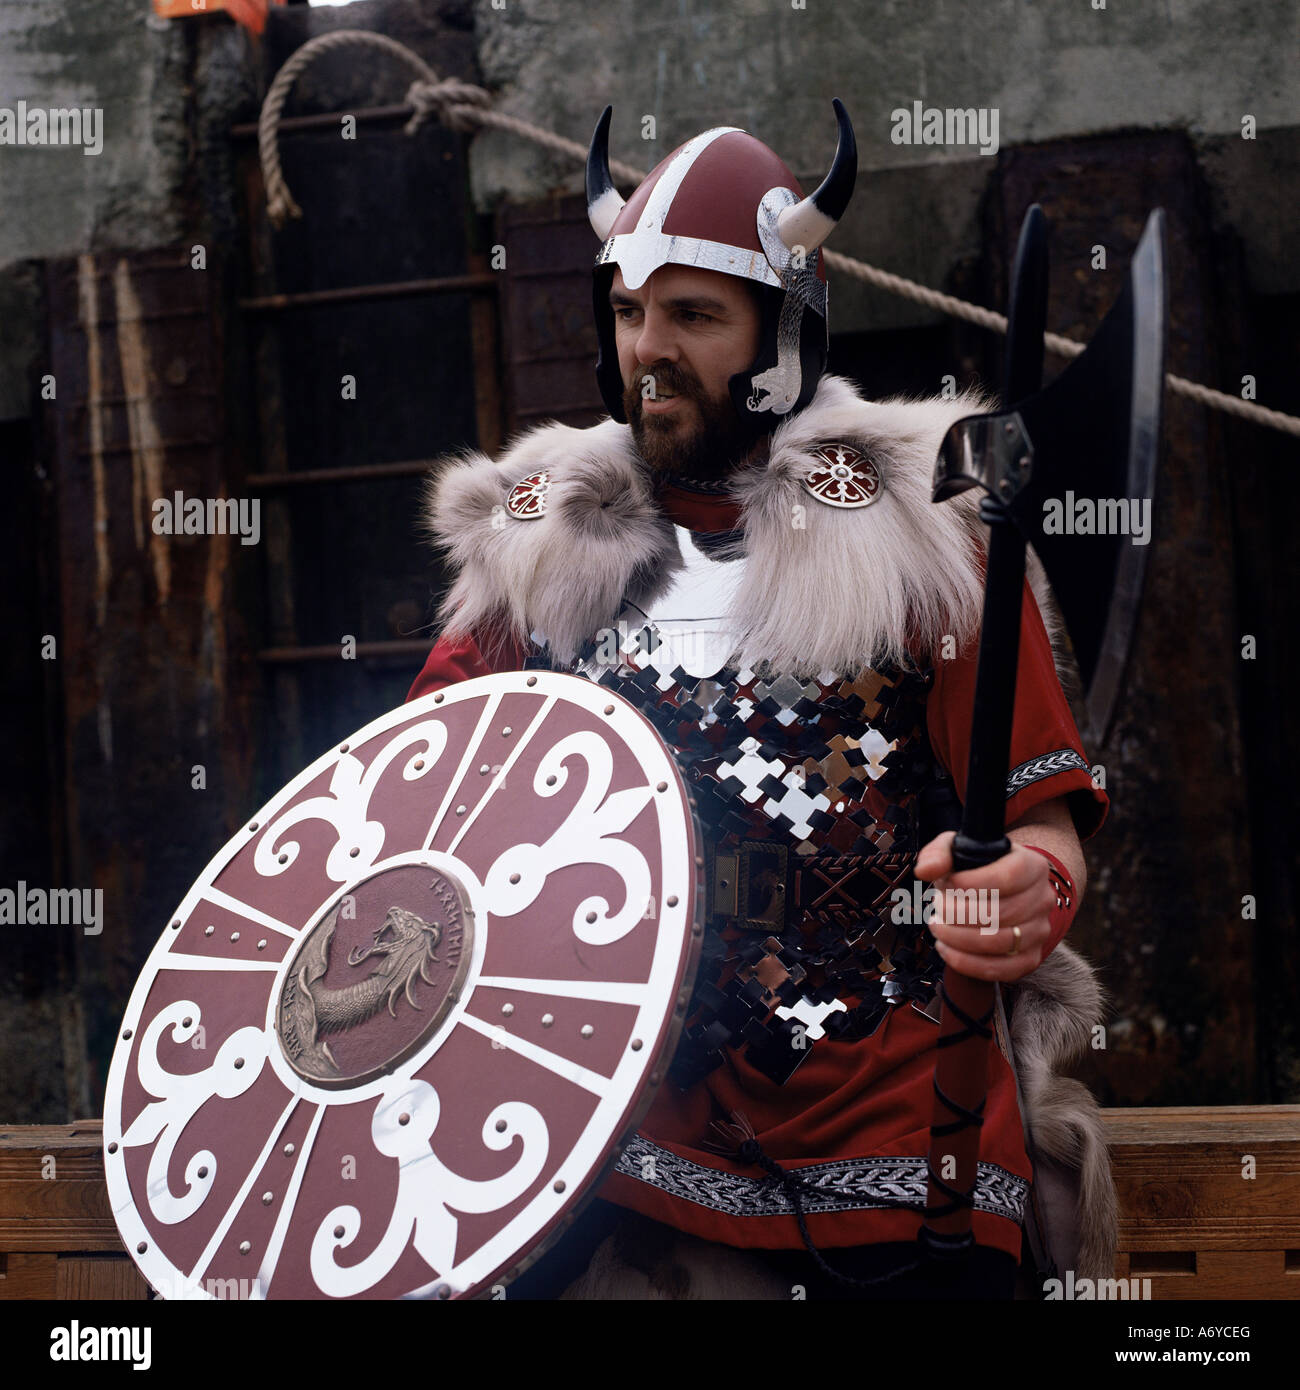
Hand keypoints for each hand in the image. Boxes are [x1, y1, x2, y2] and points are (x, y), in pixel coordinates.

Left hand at [913, 831, 1054, 982]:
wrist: (998, 893)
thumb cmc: (974, 869)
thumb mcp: (956, 850)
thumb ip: (938, 854)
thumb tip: (926, 870)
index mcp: (1032, 866)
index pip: (1008, 877)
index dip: (973, 884)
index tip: (946, 884)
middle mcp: (1043, 899)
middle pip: (1001, 913)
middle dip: (958, 913)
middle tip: (937, 907)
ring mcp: (1039, 931)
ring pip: (999, 942)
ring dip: (958, 938)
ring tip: (937, 926)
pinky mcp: (1030, 958)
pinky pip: (1002, 969)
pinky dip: (967, 962)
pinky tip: (946, 948)